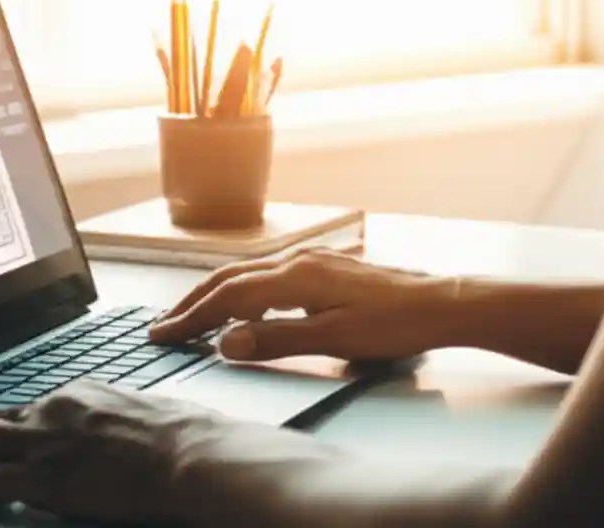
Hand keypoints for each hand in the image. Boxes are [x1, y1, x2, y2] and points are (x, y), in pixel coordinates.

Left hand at [0, 380, 338, 523]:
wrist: (191, 456)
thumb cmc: (187, 439)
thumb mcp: (149, 415)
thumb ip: (120, 422)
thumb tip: (119, 436)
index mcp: (82, 393)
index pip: (30, 409)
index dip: (10, 431)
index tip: (2, 444)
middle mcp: (56, 408)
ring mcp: (45, 439)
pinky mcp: (40, 475)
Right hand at [149, 249, 457, 361]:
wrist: (442, 302)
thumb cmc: (394, 325)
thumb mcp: (334, 341)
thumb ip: (277, 341)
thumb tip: (225, 343)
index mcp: (295, 278)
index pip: (227, 298)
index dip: (191, 318)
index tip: (161, 334)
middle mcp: (297, 261)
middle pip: (229, 278)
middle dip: (193, 301)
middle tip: (163, 326)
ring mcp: (312, 261)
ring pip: (248, 273)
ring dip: (216, 293)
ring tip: (195, 316)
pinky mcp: (325, 267)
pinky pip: (268, 274)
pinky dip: (243, 290)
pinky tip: (248, 307)